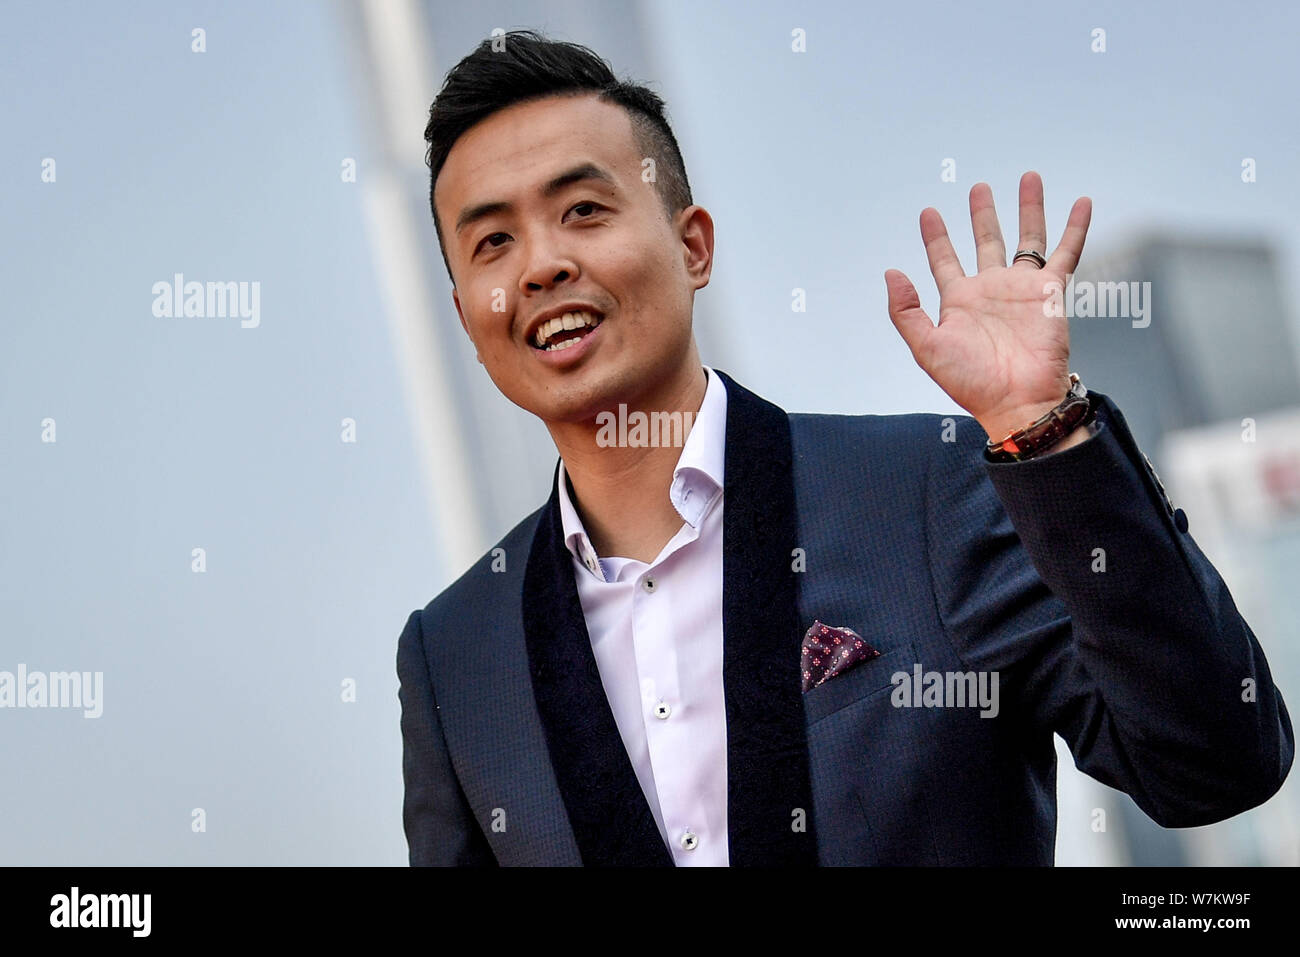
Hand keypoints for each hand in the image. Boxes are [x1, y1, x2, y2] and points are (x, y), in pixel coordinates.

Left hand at [885, 171, 1092, 441]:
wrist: (1016, 400)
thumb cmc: (971, 382)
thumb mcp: (926, 347)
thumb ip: (905, 310)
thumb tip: (891, 272)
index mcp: (959, 301)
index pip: (944, 259)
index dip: (936, 236)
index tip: (929, 211)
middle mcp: (990, 290)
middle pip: (986, 241)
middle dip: (982, 214)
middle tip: (978, 187)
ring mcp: (1021, 288)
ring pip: (1026, 238)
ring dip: (1027, 208)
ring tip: (1027, 177)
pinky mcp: (1050, 292)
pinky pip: (1066, 252)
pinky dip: (1076, 227)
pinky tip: (1081, 202)